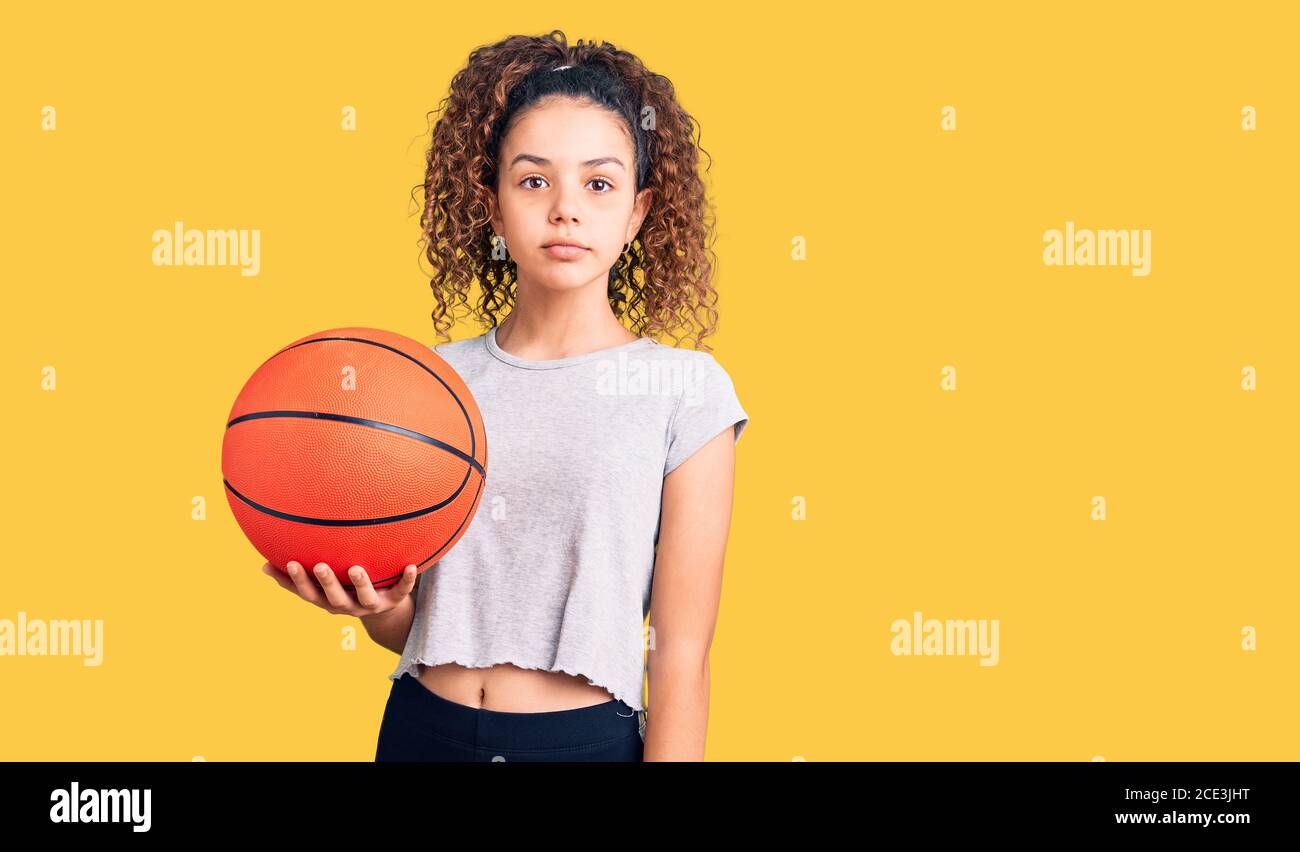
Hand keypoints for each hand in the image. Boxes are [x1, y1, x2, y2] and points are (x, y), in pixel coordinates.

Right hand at [261, 560, 416, 616]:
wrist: (381, 610)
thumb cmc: (343, 590)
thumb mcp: (319, 586)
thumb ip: (292, 578)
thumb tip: (261, 565)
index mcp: (328, 602)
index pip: (309, 594)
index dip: (298, 581)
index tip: (289, 562)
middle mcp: (348, 606)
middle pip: (335, 599)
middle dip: (327, 583)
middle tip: (320, 565)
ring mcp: (372, 605)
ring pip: (366, 598)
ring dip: (362, 583)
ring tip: (357, 567)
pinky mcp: (394, 601)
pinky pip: (402, 591)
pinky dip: (407, 581)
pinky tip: (412, 565)